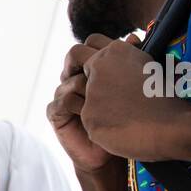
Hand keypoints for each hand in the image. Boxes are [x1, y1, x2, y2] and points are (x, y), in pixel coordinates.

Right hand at [47, 34, 121, 173]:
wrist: (114, 153)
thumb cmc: (127, 120)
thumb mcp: (131, 88)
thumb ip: (131, 62)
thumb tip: (134, 37)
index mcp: (93, 70)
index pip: (90, 46)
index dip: (104, 48)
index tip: (127, 54)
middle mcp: (76, 79)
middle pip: (75, 54)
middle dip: (90, 60)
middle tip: (108, 72)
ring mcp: (64, 95)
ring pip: (71, 77)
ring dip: (89, 86)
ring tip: (105, 100)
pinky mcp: (56, 113)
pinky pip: (64, 99)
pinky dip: (79, 104)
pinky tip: (92, 112)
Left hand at [80, 32, 190, 160]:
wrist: (172, 125)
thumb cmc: (169, 95)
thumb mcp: (153, 64)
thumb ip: (133, 53)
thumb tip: (130, 39)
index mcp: (115, 51)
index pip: (88, 46)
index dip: (91, 61)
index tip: (97, 73)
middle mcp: (98, 68)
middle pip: (78, 70)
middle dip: (80, 78)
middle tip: (93, 92)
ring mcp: (91, 93)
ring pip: (83, 99)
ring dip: (97, 107)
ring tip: (121, 116)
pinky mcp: (87, 117)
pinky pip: (89, 122)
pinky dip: (102, 127)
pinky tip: (120, 130)